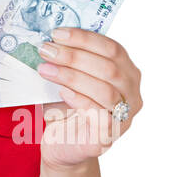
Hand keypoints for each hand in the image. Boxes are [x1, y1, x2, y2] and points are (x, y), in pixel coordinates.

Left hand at [34, 27, 142, 171]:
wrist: (61, 142)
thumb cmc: (66, 105)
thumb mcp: (69, 77)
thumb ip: (69, 59)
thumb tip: (51, 38)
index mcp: (127, 73)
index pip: (113, 49)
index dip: (85, 39)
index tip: (57, 33)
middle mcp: (132, 94)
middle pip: (109, 68)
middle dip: (74, 56)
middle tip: (46, 50)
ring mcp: (124, 117)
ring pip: (105, 90)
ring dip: (72, 76)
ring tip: (45, 69)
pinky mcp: (109, 136)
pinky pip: (100, 115)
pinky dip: (80, 99)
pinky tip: (62, 92)